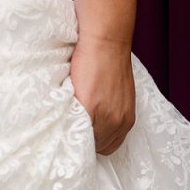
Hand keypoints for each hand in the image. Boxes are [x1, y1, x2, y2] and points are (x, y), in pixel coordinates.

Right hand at [68, 34, 134, 154]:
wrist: (106, 42)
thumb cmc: (109, 64)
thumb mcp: (117, 95)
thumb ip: (110, 113)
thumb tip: (93, 126)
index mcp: (127, 120)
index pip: (108, 146)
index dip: (95, 143)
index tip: (83, 136)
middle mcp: (120, 122)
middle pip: (98, 147)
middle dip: (86, 141)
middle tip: (73, 129)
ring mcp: (105, 116)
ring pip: (87, 140)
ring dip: (76, 133)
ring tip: (67, 121)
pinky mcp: (89, 107)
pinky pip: (76, 127)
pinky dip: (68, 125)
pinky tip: (62, 116)